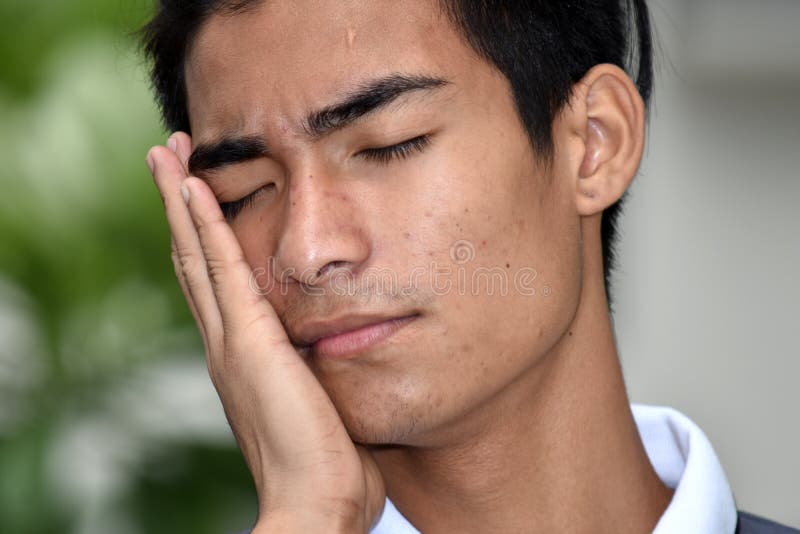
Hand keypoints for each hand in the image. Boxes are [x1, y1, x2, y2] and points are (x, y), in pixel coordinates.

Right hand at [147, 133, 385, 532]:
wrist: (316, 505)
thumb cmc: (329, 465)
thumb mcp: (321, 403)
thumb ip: (320, 373)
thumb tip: (345, 355)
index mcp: (244, 357)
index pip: (216, 285)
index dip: (203, 239)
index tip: (200, 197)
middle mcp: (227, 343)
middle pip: (194, 260)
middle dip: (182, 206)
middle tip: (171, 160)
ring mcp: (232, 341)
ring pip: (197, 253)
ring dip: (184, 200)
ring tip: (169, 153)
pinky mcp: (249, 341)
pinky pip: (220, 269)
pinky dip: (205, 225)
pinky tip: (196, 187)